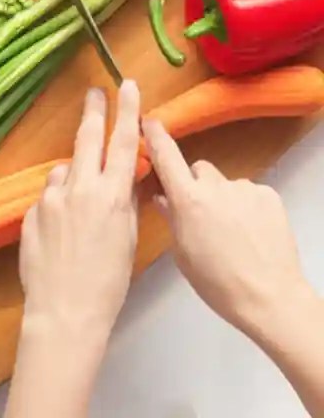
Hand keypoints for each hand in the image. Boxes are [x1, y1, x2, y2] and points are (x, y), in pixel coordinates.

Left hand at [6, 81, 140, 417]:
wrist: (65, 309)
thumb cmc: (108, 281)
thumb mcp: (129, 238)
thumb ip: (126, 202)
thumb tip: (125, 178)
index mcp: (112, 195)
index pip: (123, 142)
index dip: (127, 112)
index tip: (128, 86)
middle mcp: (80, 189)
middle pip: (87, 139)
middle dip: (93, 112)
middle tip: (95, 92)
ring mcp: (51, 199)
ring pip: (65, 172)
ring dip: (74, 179)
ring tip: (82, 217)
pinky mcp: (31, 213)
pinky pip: (48, 199)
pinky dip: (57, 206)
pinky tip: (63, 235)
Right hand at [145, 120, 323, 416]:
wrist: (268, 298)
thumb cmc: (217, 282)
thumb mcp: (182, 252)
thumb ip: (172, 219)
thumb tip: (164, 199)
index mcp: (188, 201)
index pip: (167, 158)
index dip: (156, 137)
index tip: (149, 120)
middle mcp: (216, 188)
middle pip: (198, 170)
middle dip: (195, 185)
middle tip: (198, 215)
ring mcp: (245, 190)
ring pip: (224, 183)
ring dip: (222, 198)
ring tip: (229, 231)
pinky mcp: (269, 196)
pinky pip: (249, 192)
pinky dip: (245, 206)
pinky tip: (249, 232)